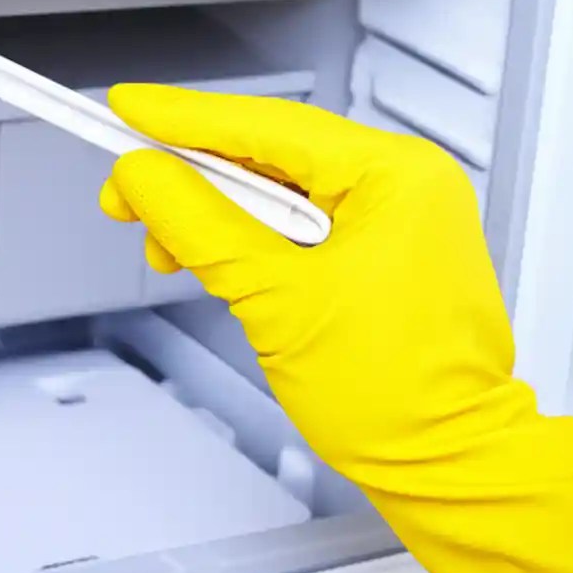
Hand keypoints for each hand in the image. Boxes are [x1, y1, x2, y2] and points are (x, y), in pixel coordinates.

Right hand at [101, 84, 572, 572]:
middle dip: (190, 176)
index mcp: (394, 177)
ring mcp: (396, 216)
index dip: (183, 117)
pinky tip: (211, 259)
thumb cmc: (395, 396)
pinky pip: (298, 222)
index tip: (127, 109)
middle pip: (270, 153)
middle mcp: (404, 183)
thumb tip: (144, 177)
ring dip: (214, 213)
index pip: (266, 125)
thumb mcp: (274, 300)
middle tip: (127, 194)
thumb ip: (199, 227)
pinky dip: (247, 238)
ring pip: (279, 190)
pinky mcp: (381, 249)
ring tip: (165, 245)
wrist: (445, 464)